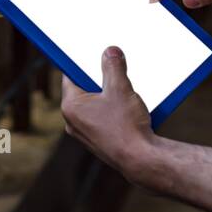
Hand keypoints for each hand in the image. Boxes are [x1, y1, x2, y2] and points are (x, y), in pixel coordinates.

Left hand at [61, 47, 154, 178]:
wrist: (141, 159)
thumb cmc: (126, 126)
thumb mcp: (120, 88)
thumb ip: (113, 66)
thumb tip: (110, 52)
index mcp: (71, 106)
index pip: (70, 75)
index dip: (82, 63)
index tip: (92, 54)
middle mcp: (73, 122)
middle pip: (85, 90)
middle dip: (101, 79)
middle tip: (115, 70)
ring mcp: (86, 134)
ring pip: (96, 105)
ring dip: (110, 95)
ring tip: (126, 90)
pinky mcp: (100, 142)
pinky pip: (104, 119)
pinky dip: (115, 110)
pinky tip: (131, 107)